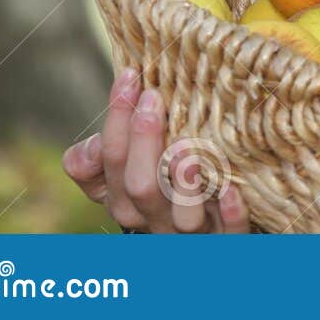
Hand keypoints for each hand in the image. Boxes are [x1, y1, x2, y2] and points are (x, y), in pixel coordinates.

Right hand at [62, 67, 248, 232]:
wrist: (211, 232)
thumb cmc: (168, 185)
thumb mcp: (130, 170)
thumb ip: (105, 158)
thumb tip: (87, 148)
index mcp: (124, 200)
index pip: (107, 164)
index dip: (115, 121)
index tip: (130, 75)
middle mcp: (154, 222)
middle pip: (139, 190)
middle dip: (143, 143)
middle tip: (155, 99)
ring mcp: (191, 236)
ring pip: (183, 219)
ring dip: (184, 183)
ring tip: (187, 148)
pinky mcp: (227, 243)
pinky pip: (229, 236)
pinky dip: (230, 215)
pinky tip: (232, 190)